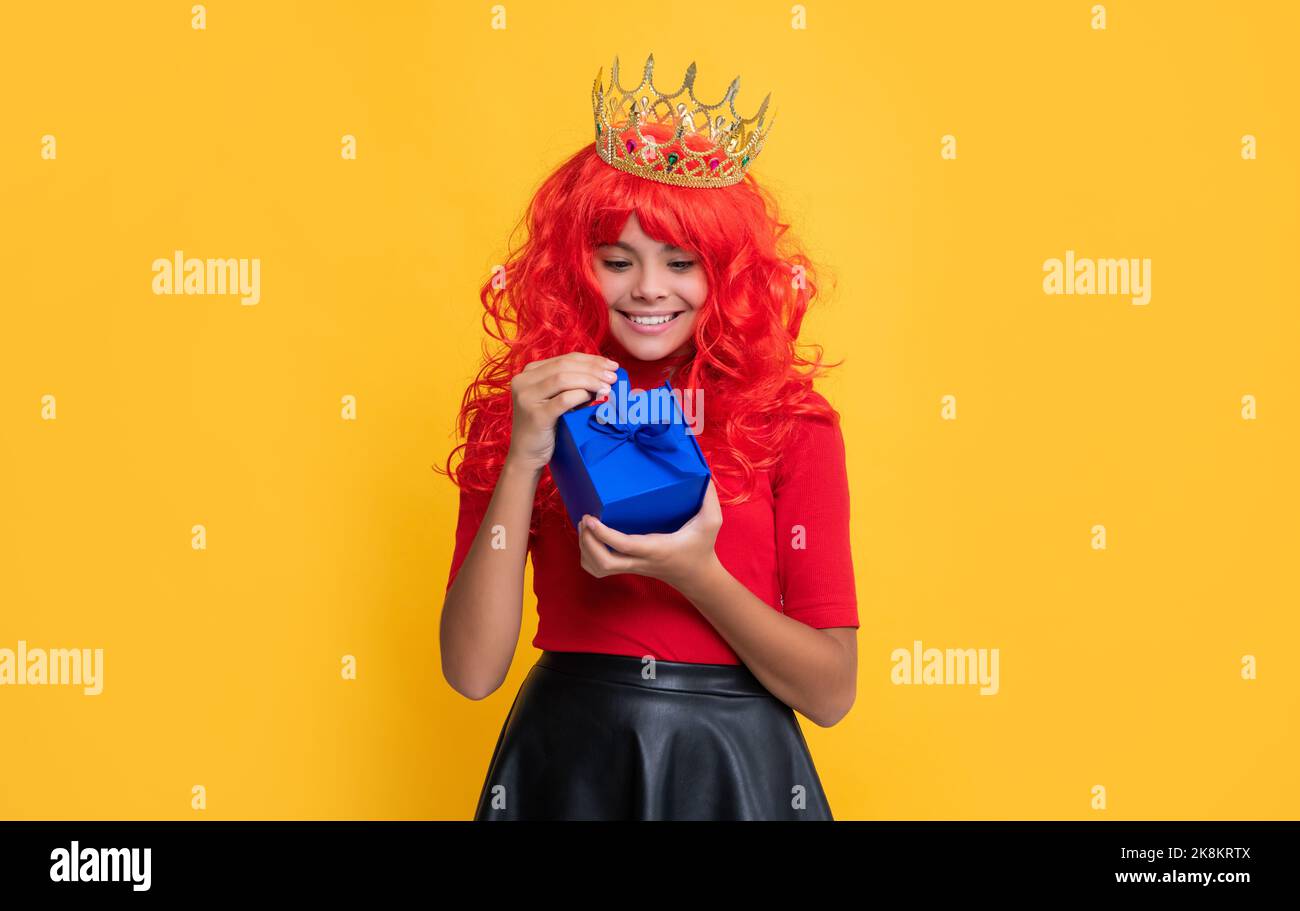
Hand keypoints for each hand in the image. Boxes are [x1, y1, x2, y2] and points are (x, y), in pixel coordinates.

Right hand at [505, 352, 619, 471]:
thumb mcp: (558, 400)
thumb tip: (606, 374)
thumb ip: (575, 385)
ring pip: (563, 379)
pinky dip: (581, 396)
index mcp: (529, 372)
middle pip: (564, 365)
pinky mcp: (535, 415)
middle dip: (593, 369)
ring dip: (590, 380)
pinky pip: (563, 399)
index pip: (565, 358)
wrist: (527, 456)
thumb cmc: (547, 427)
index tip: (612, 365)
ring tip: (608, 387)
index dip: (591, 359)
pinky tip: (594, 397)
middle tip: (614, 376)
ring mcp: (527, 397)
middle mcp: (523, 381)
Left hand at [577, 479, 722, 592]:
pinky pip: (599, 570)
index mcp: (656, 548)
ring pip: (597, 568)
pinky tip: (591, 539)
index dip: (603, 534)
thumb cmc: (701, 548)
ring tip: (585, 527)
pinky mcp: (627, 568)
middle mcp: (640, 560)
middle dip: (587, 542)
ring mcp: (631, 567)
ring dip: (585, 549)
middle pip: (603, 563)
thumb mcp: (711, 523)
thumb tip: (704, 475)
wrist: (697, 576)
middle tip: (585, 519)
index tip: (590, 518)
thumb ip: (709, 499)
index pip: (624, 546)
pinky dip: (588, 557)